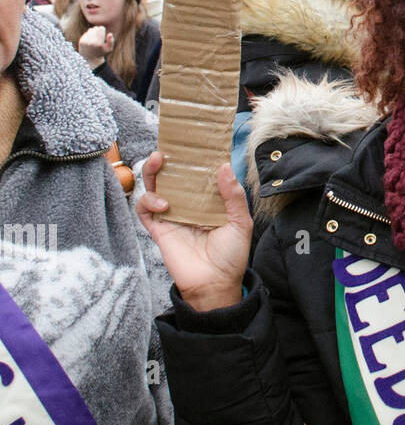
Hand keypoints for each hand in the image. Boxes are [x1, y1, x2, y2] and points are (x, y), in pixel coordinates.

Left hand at [78, 24, 114, 66]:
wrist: (90, 59)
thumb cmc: (101, 53)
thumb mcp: (109, 49)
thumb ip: (111, 42)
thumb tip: (110, 34)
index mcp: (99, 43)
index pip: (101, 29)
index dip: (102, 29)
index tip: (103, 31)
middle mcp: (92, 42)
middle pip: (95, 28)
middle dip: (97, 30)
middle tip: (99, 33)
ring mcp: (86, 42)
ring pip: (90, 30)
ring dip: (93, 31)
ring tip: (95, 36)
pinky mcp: (81, 41)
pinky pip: (86, 33)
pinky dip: (88, 34)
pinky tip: (90, 38)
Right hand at [135, 152, 252, 311]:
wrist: (215, 284)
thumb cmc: (231, 255)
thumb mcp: (240, 222)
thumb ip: (233, 196)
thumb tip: (223, 166)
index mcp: (208, 200)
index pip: (198, 173)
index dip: (193, 158)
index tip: (192, 140)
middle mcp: (188, 204)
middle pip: (171, 175)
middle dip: (166, 159)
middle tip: (167, 148)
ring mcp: (172, 216)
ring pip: (154, 187)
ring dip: (152, 172)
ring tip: (159, 162)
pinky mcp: (158, 230)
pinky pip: (144, 210)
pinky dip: (149, 201)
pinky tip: (164, 203)